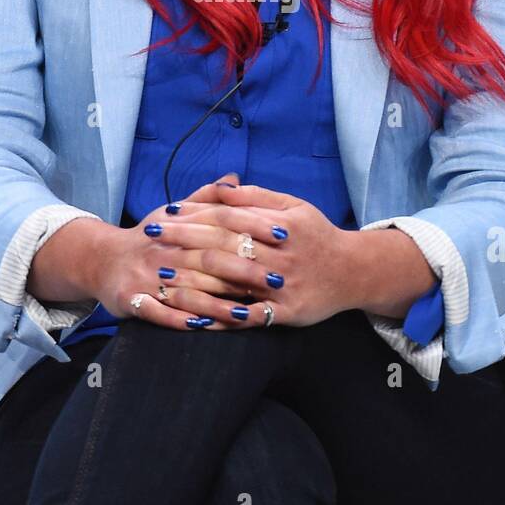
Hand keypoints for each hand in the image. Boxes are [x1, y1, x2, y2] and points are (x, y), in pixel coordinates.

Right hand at [88, 174, 293, 330]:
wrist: (102, 260)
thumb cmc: (150, 237)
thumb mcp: (173, 212)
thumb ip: (207, 197)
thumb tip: (235, 177)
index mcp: (177, 226)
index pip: (220, 222)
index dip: (252, 227)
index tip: (282, 234)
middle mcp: (162, 250)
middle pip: (207, 258)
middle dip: (243, 269)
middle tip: (276, 279)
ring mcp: (145, 276)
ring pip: (186, 290)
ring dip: (218, 303)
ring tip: (248, 313)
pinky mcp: (131, 300)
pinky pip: (156, 313)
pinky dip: (178, 319)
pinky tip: (202, 327)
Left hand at [144, 181, 354, 328]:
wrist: (354, 271)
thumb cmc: (316, 234)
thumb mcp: (294, 205)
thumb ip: (257, 197)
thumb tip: (221, 186)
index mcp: (279, 223)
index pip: (227, 217)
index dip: (193, 215)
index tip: (163, 213)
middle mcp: (280, 253)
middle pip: (223, 247)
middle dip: (182, 242)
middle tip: (150, 238)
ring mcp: (282, 285)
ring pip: (230, 282)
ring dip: (192, 280)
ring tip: (160, 277)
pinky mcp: (286, 313)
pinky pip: (248, 317)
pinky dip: (220, 317)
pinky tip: (192, 316)